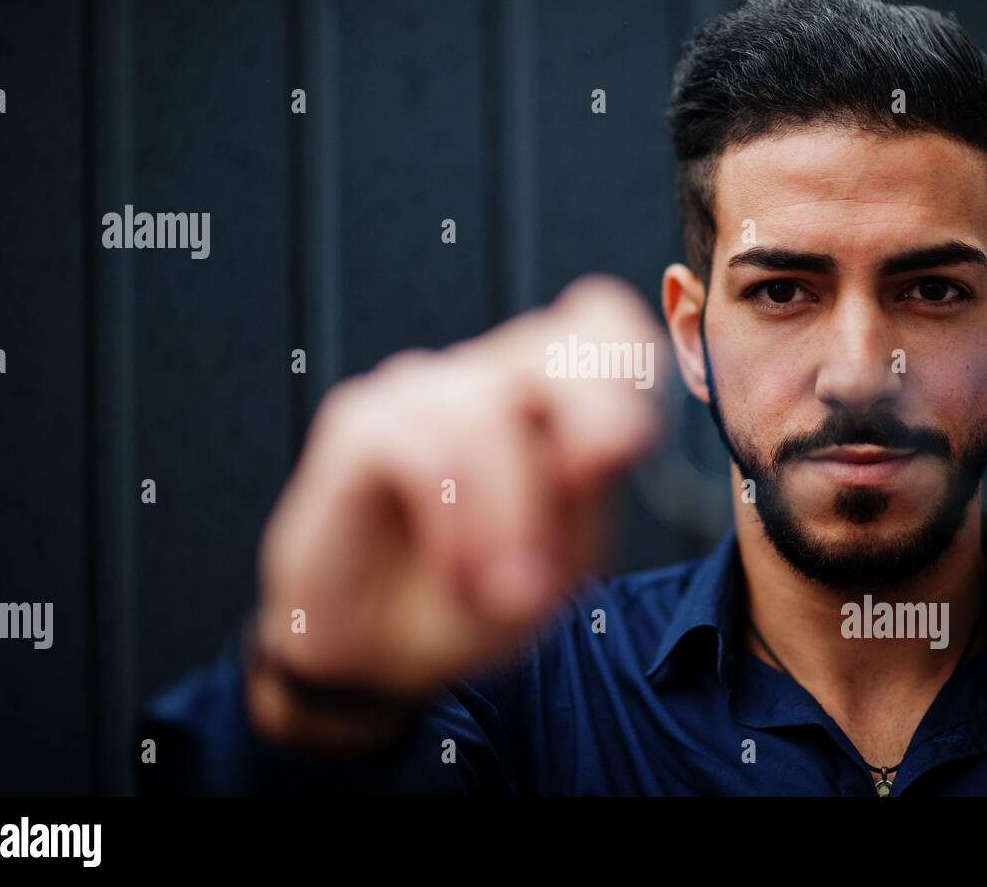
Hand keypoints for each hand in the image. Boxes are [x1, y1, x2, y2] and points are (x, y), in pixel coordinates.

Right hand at [247, 275, 663, 744]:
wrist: (383, 659)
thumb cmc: (480, 597)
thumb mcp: (560, 560)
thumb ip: (588, 493)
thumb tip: (610, 442)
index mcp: (548, 399)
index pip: (599, 327)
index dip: (627, 363)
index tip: (625, 444)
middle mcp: (484, 378)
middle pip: (555, 345)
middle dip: (588, 415)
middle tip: (583, 489)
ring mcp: (420, 391)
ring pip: (485, 413)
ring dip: (509, 515)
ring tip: (506, 590)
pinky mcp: (359, 423)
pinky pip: (424, 452)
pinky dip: (453, 525)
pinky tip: (457, 573)